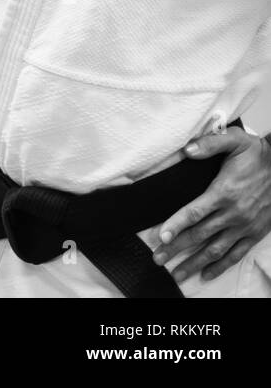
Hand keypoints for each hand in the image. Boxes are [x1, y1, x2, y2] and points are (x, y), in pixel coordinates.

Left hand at [152, 128, 270, 282]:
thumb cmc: (256, 154)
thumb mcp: (234, 141)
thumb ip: (210, 144)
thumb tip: (187, 149)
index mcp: (223, 192)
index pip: (194, 213)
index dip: (175, 225)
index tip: (160, 237)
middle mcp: (233, 213)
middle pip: (199, 235)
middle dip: (176, 248)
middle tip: (157, 258)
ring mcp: (244, 225)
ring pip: (215, 249)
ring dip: (194, 262)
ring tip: (176, 273)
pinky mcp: (254, 233)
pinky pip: (236, 253)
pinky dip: (221, 265)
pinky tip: (206, 273)